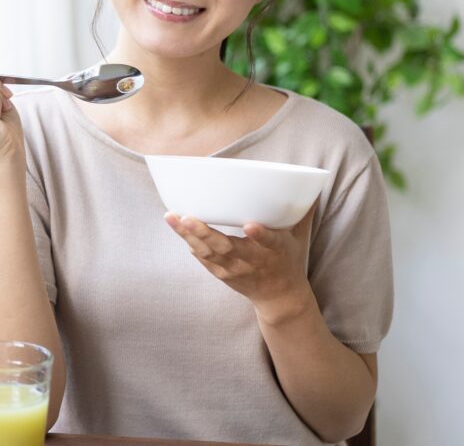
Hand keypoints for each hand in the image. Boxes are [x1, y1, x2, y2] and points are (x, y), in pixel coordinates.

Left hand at [165, 206, 315, 322]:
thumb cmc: (289, 260)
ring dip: (188, 236)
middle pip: (226, 248)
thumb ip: (302, 212)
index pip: (270, 243)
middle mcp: (254, 262)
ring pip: (209, 253)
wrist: (280, 298)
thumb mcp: (299, 238)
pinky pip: (204, 260)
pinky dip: (192, 245)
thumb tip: (312, 185)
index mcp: (276, 251)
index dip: (261, 235)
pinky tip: (178, 228)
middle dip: (205, 233)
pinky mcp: (222, 275)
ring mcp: (235, 270)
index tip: (250, 225)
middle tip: (187, 216)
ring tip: (171, 217)